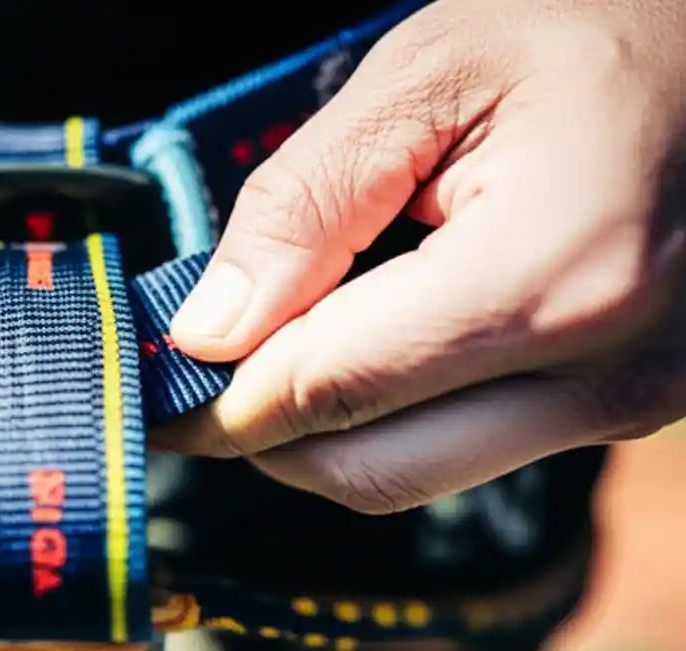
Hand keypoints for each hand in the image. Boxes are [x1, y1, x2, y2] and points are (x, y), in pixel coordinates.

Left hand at [158, 0, 685, 512]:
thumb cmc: (591, 29)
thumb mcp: (427, 75)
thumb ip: (306, 205)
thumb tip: (208, 328)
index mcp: (553, 278)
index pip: (332, 389)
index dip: (218, 400)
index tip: (155, 387)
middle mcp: (606, 373)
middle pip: (367, 468)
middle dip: (261, 431)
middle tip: (201, 371)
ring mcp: (629, 401)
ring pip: (415, 473)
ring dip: (325, 427)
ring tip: (285, 338)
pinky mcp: (629, 404)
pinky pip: (471, 445)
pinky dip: (393, 412)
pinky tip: (372, 335)